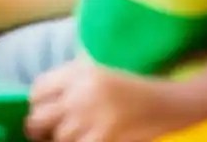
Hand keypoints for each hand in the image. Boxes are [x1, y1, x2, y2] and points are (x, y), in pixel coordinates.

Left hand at [27, 60, 206, 141]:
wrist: (170, 102)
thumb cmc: (132, 87)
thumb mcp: (97, 71)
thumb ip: (67, 81)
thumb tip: (38, 100)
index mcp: (77, 72)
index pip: (36, 90)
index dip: (36, 105)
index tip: (43, 112)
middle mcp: (80, 92)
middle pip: (39, 116)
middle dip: (38, 127)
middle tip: (45, 133)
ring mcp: (92, 116)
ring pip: (57, 137)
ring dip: (60, 141)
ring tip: (71, 137)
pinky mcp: (105, 136)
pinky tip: (85, 141)